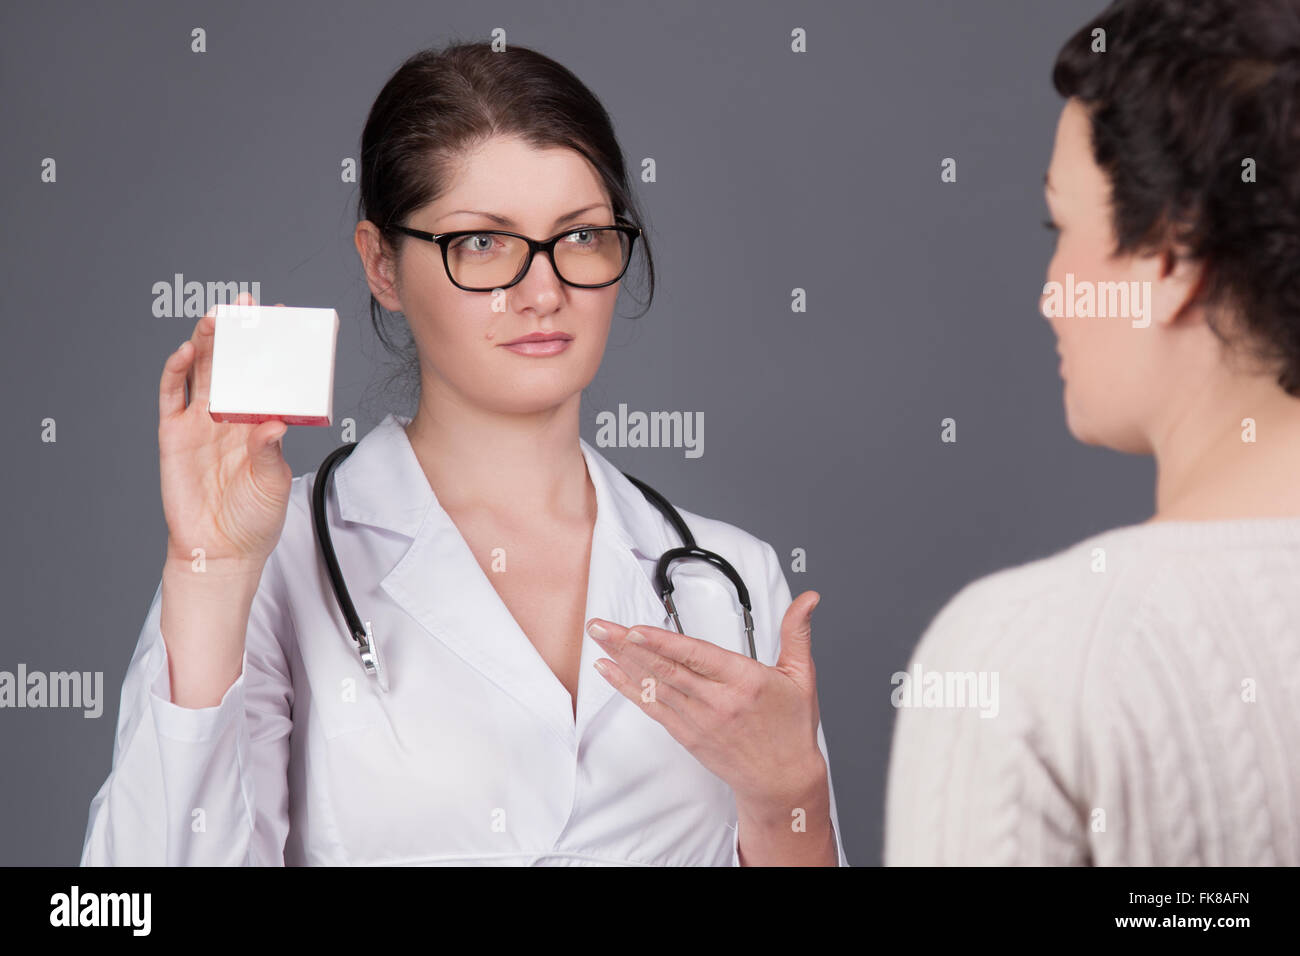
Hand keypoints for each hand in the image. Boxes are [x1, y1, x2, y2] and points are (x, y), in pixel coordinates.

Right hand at [159, 293, 293, 568]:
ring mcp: (200, 421)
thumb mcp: (273, 483)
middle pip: (233, 363)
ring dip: (208, 342)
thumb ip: (269, 451)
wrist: (221, 550)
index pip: (268, 376)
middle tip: (247, 305)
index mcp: (260, 422)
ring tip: (217, 319)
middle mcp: (230, 415)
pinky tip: (184, 352)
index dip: (273, 348)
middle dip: (239, 333)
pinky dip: (175, 371)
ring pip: (202, 370)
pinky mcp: (173, 434)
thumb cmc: (254, 518)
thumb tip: (274, 423)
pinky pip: (171, 395)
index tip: (285, 320)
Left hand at [586, 590, 828, 814]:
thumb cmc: (791, 729)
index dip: (663, 643)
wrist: (782, 782)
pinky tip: (609, 671)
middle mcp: (717, 702)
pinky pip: (652, 707)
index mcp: (744, 682)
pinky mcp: (686, 734)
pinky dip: (628, 688)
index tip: (636, 629)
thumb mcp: (801, 676)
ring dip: (622, 660)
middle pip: (666, 668)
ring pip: (655, 685)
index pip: (697, 657)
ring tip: (599, 640)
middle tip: (599, 625)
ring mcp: (698, 720)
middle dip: (627, 644)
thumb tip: (808, 599)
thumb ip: (797, 633)